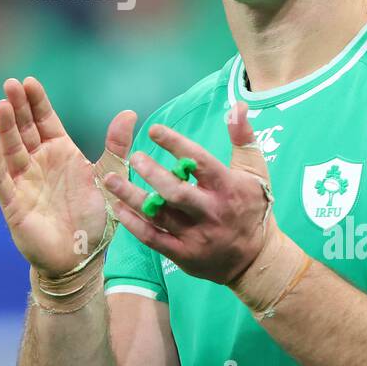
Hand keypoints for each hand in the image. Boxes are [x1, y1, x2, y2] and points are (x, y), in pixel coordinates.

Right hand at [0, 76, 136, 276]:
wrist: (82, 257)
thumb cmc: (94, 217)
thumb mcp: (110, 177)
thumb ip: (116, 146)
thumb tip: (130, 112)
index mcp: (60, 152)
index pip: (44, 120)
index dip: (36, 101)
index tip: (29, 81)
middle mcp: (39, 162)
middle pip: (25, 129)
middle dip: (17, 106)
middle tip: (10, 83)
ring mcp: (24, 181)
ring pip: (11, 149)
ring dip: (5, 128)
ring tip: (2, 105)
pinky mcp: (14, 203)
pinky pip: (1, 180)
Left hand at [103, 102, 272, 284]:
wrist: (256, 259)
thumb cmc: (253, 206)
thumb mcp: (255, 170)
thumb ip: (243, 136)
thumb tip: (238, 106)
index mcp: (227, 187)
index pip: (199, 162)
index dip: (176, 144)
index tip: (154, 130)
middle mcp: (212, 212)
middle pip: (177, 192)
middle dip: (152, 174)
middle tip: (134, 157)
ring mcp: (197, 236)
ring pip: (160, 215)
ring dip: (132, 197)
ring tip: (110, 180)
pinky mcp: (185, 255)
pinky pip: (154, 239)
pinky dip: (134, 224)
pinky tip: (118, 207)